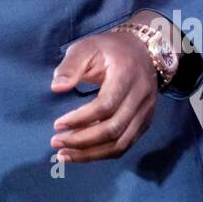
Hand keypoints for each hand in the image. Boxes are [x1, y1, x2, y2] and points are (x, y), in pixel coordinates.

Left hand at [48, 23, 158, 162]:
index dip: (81, 119)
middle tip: (56, 143)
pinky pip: (125, 145)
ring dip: (91, 153)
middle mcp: (141, 96)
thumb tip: (56, 88)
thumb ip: (70, 66)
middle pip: (114, 129)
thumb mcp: (86, 47)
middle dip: (82, 141)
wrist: (142, 50)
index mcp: (126, 74)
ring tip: (65, 155)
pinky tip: (82, 153)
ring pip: (121, 143)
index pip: (106, 105)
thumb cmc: (108, 49)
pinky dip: (103, 153)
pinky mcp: (145, 122)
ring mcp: (146, 112)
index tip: (57, 125)